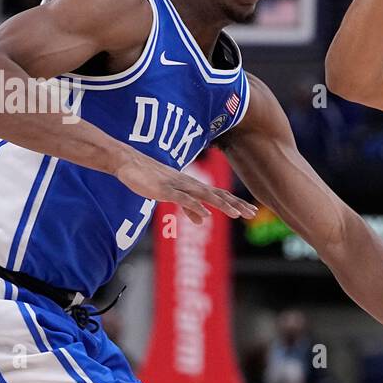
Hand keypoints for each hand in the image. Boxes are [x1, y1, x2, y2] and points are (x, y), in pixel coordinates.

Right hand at [114, 150, 256, 224]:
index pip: (220, 195)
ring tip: (236, 214)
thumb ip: (189, 209)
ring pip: (204, 196)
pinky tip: (205, 214)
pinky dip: (195, 206)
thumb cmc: (151, 179)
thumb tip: (204, 220)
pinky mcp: (165, 190)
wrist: (129, 163)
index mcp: (193, 187)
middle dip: (236, 204)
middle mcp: (191, 185)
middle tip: (253, 213)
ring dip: (221, 205)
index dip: (236, 202)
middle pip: (218, 195)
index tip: (252, 210)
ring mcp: (178, 186)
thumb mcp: (173, 196)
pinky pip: (182, 199)